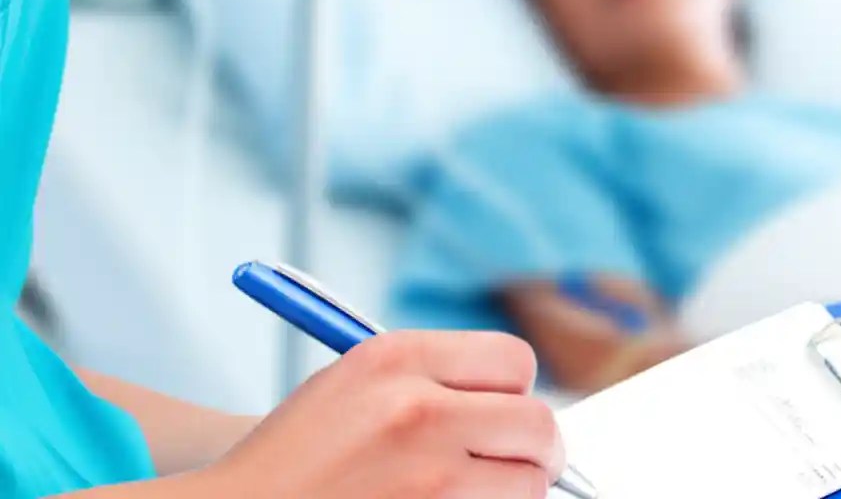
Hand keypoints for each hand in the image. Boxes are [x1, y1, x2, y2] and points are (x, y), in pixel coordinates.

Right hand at [197, 331, 562, 498]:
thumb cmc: (297, 456)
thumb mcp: (355, 383)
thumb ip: (436, 380)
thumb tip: (518, 400)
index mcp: (398, 359)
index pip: (515, 361)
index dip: (518, 391)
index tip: (508, 411)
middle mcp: (419, 412)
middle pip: (538, 425)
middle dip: (538, 449)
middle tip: (524, 462)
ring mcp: (428, 480)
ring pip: (528, 485)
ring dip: (512, 492)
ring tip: (463, 492)